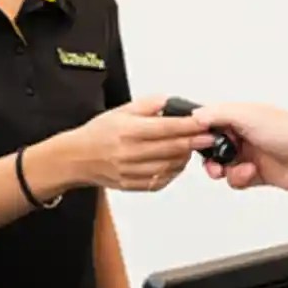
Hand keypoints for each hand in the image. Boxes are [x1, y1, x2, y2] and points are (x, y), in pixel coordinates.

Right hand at [64, 96, 216, 191]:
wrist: (76, 158)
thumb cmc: (97, 133)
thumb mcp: (120, 110)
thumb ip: (148, 105)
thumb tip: (171, 102)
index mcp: (127, 131)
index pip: (165, 128)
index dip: (189, 125)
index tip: (204, 122)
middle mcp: (129, 153)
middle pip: (171, 148)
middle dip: (195, 142)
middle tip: (211, 136)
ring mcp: (130, 171)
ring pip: (169, 166)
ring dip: (185, 157)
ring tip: (193, 147)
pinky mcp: (132, 185)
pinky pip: (160, 180)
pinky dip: (173, 172)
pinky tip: (176, 162)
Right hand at [191, 103, 287, 190]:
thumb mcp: (248, 115)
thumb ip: (218, 114)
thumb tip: (196, 115)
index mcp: (241, 116)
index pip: (211, 122)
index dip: (202, 132)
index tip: (198, 140)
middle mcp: (243, 134)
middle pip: (212, 147)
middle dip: (209, 156)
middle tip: (213, 162)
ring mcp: (249, 154)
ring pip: (222, 166)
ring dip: (226, 170)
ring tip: (236, 169)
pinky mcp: (255, 173)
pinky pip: (235, 179)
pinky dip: (239, 178)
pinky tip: (251, 173)